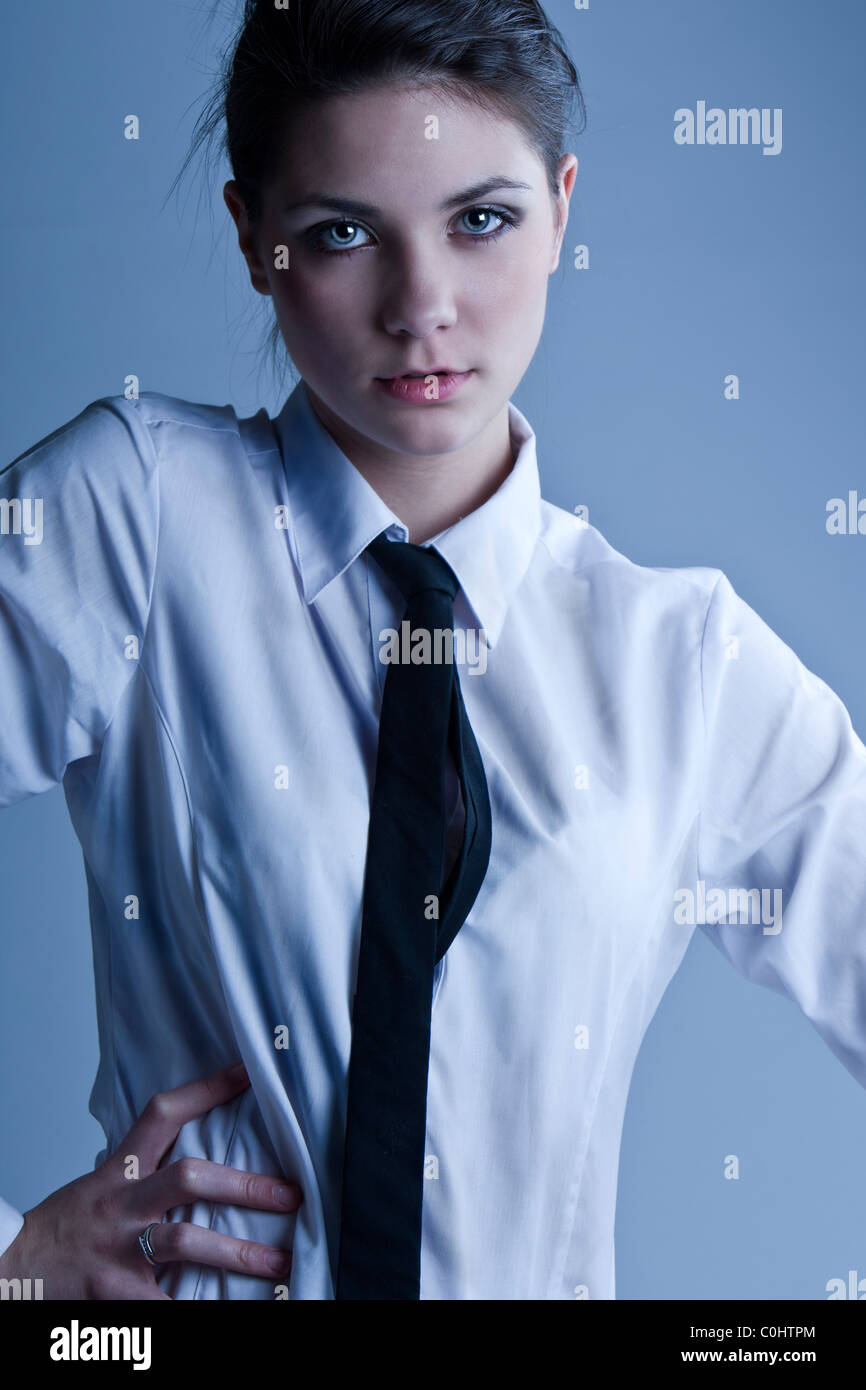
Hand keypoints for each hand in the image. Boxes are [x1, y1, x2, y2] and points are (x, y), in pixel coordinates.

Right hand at [0, 1061, 302, 1298]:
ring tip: (280, 1263)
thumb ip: (146, 1172)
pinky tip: (235, 1308)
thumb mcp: (102, 1186)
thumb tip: (209, 1157)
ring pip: (185, 1242)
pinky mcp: (117, 1297)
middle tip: (290, 1194)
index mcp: (118, 1171)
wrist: (10, 1271)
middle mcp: (120, 1205)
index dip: (207, 1090)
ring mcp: (118, 1251)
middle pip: (188, 1178)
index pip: (163, 1115)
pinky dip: (201, 1306)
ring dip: (239, 1254)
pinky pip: (168, 1303)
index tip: (249, 1074)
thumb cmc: (67, 1228)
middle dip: (244, 1185)